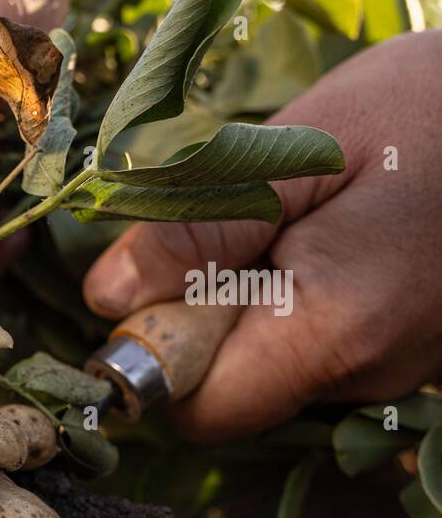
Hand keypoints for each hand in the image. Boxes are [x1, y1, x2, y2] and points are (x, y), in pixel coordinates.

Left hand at [83, 30, 441, 443]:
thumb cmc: (429, 110)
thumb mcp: (295, 150)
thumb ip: (196, 230)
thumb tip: (107, 298)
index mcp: (332, 332)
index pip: (196, 407)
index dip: (157, 353)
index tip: (162, 281)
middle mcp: (366, 376)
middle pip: (230, 393)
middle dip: (200, 324)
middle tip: (234, 232)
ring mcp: (395, 371)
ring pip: (271, 370)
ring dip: (249, 308)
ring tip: (293, 224)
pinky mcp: (408, 352)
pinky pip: (316, 349)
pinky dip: (295, 303)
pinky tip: (328, 240)